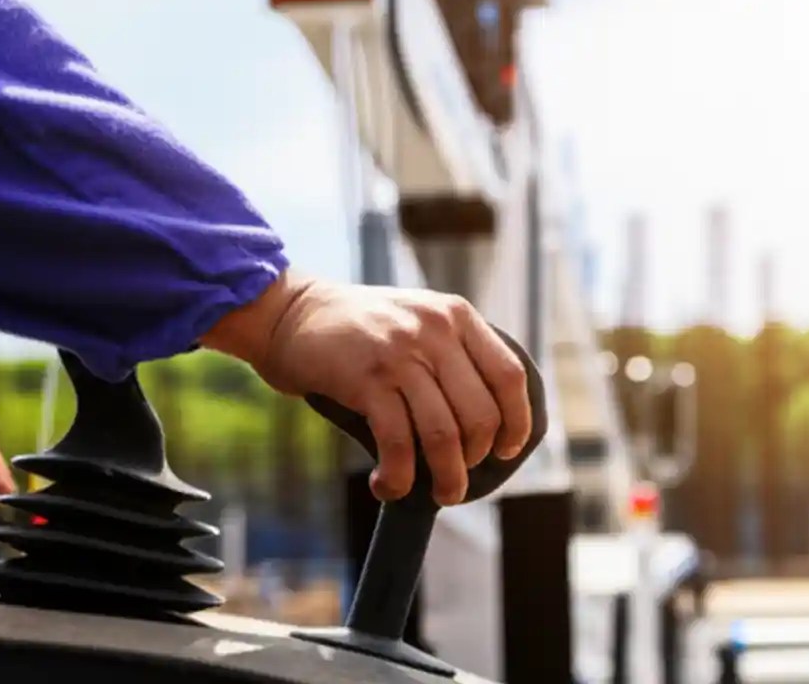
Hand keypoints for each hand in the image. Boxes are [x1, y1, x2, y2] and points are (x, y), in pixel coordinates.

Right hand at [203, 272, 531, 505]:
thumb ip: (455, 352)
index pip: (509, 376)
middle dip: (476, 459)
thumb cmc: (360, 328)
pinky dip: (398, 477)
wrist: (291, 313)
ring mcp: (400, 354)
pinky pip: (398, 443)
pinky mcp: (366, 380)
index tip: (508, 450)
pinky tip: (388, 486)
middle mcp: (435, 330)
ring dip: (447, 478)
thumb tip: (493, 419)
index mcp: (456, 315)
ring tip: (440, 495)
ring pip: (444, 434)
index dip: (516, 422)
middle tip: (458, 477)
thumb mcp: (418, 318)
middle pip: (480, 413)